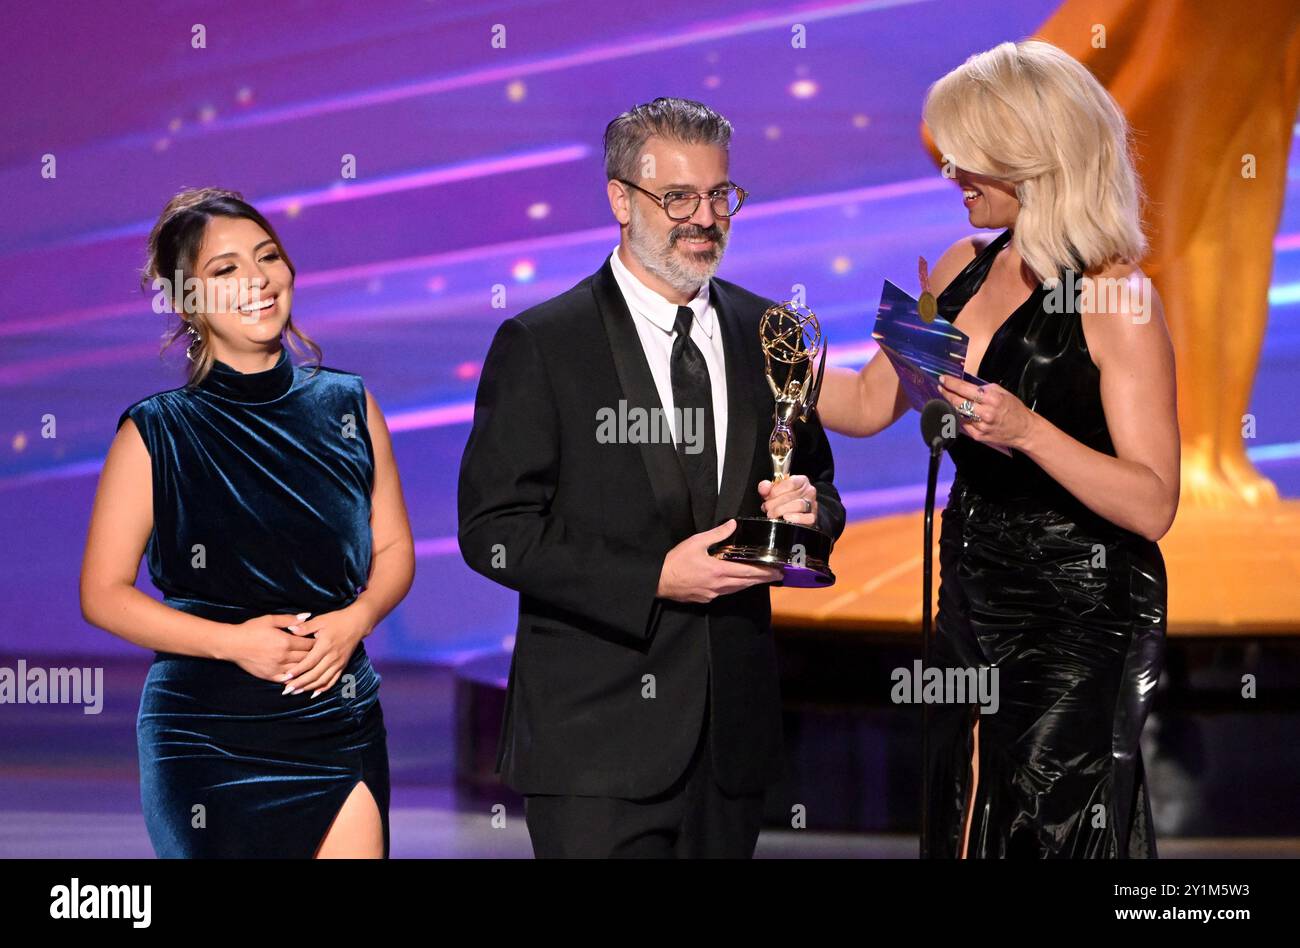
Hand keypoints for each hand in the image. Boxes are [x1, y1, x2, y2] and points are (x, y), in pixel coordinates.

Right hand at [228, 613, 316, 682]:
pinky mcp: (270, 676)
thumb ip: (290, 619)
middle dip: (316, 655)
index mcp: (285, 641)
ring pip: (300, 670)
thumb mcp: (270, 620)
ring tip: (316, 664)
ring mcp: (277, 668)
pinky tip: (301, 676)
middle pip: (307, 658)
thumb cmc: (250, 629)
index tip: (323, 640)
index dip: (318, 642)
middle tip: (323, 653)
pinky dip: (296, 678)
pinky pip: (288, 679)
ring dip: (308, 668)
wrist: (232, 644)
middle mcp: (283, 656)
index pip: (309, 644)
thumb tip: (307, 616)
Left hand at [280, 604, 374, 697]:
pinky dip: (324, 688)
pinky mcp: (343, 665)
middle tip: (287, 690)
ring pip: (323, 679)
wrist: (358, 623)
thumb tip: (290, 629)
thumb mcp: (321, 620)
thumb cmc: (338, 620)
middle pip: (315, 674)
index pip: (309, 662)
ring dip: (309, 688)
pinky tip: (314, 693)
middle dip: (300, 683)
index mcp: (325, 645)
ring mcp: (339, 662)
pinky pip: (333, 680)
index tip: (285, 677)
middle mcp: (332, 656)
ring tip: (296, 692)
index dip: (297, 671)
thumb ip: (305, 627)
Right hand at [657, 520, 782, 603]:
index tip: (777, 571)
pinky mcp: (706, 598)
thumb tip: (733, 524)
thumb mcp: (696, 542)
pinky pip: (726, 592)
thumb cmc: (676, 562)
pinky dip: (736, 587)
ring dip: (750, 584)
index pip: (747, 572)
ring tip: (762, 578)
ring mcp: (713, 594)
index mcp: (719, 570)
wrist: (660, 581)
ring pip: (737, 589)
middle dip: (763, 579)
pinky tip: (737, 582)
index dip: (764, 572)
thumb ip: (717, 534)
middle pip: (746, 583)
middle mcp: (719, 585)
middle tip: (777, 575)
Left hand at [758, 474, 817, 524]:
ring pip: (799, 505)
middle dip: (775, 503)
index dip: (776, 490)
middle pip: (792, 496)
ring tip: (772, 514)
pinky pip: (807, 518)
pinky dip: (795, 518)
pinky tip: (785, 518)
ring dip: (781, 510)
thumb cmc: (785, 499)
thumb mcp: (774, 490)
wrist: (798, 512)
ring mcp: (812, 504)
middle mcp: (809, 491)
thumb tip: (764, 488)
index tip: (768, 496)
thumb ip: (767, 487)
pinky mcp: (813, 517)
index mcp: (801, 481)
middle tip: (766, 507)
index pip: (790, 483)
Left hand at [937, 375, 1035, 448]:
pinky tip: (960, 413)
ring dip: (952, 406)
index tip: (943, 379)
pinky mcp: (978, 436)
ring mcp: (980, 425)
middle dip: (947, 394)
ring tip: (949, 399)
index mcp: (992, 399)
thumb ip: (985, 389)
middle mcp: (985, 412)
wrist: (1024, 430)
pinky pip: (964, 425)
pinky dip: (961, 417)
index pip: (966, 390)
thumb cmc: (1014, 409)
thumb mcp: (1003, 393)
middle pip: (958, 402)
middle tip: (941, 388)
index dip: (952, 384)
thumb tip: (968, 386)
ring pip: (959, 414)